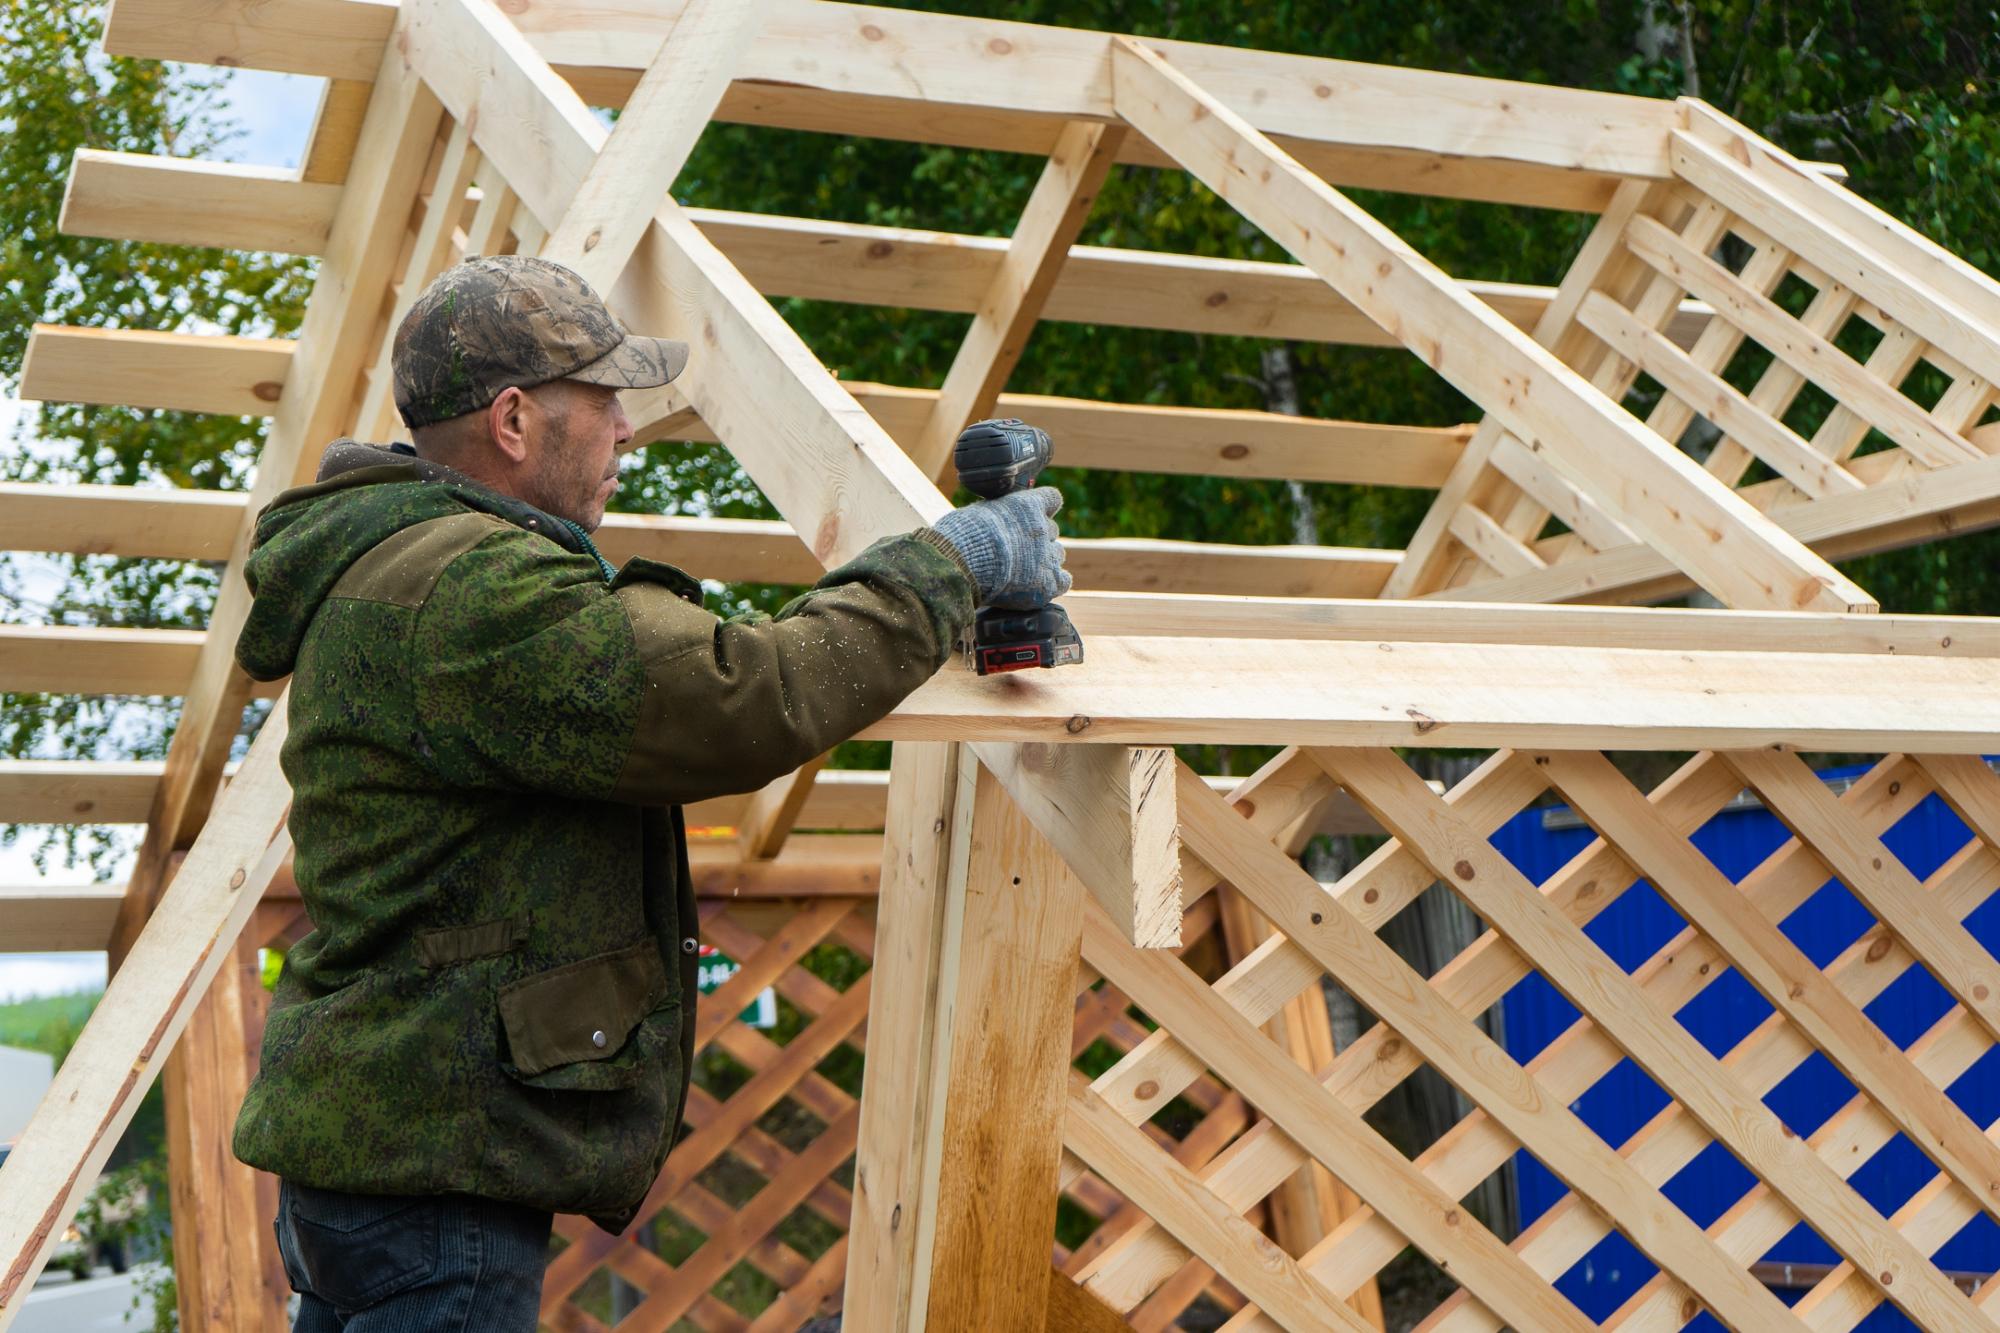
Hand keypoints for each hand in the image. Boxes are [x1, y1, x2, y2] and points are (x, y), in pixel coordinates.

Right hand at [930, 486, 1070, 609]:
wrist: (963, 563)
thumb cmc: (962, 536)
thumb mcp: (980, 512)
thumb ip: (998, 515)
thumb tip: (997, 524)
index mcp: (1028, 506)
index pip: (1052, 499)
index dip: (1042, 508)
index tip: (1032, 515)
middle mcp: (1042, 528)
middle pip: (1051, 530)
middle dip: (1037, 538)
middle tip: (1016, 549)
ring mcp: (1047, 557)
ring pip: (1057, 554)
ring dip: (1044, 559)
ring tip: (1022, 569)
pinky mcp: (1046, 584)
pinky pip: (1063, 581)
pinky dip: (1054, 583)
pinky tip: (1040, 585)